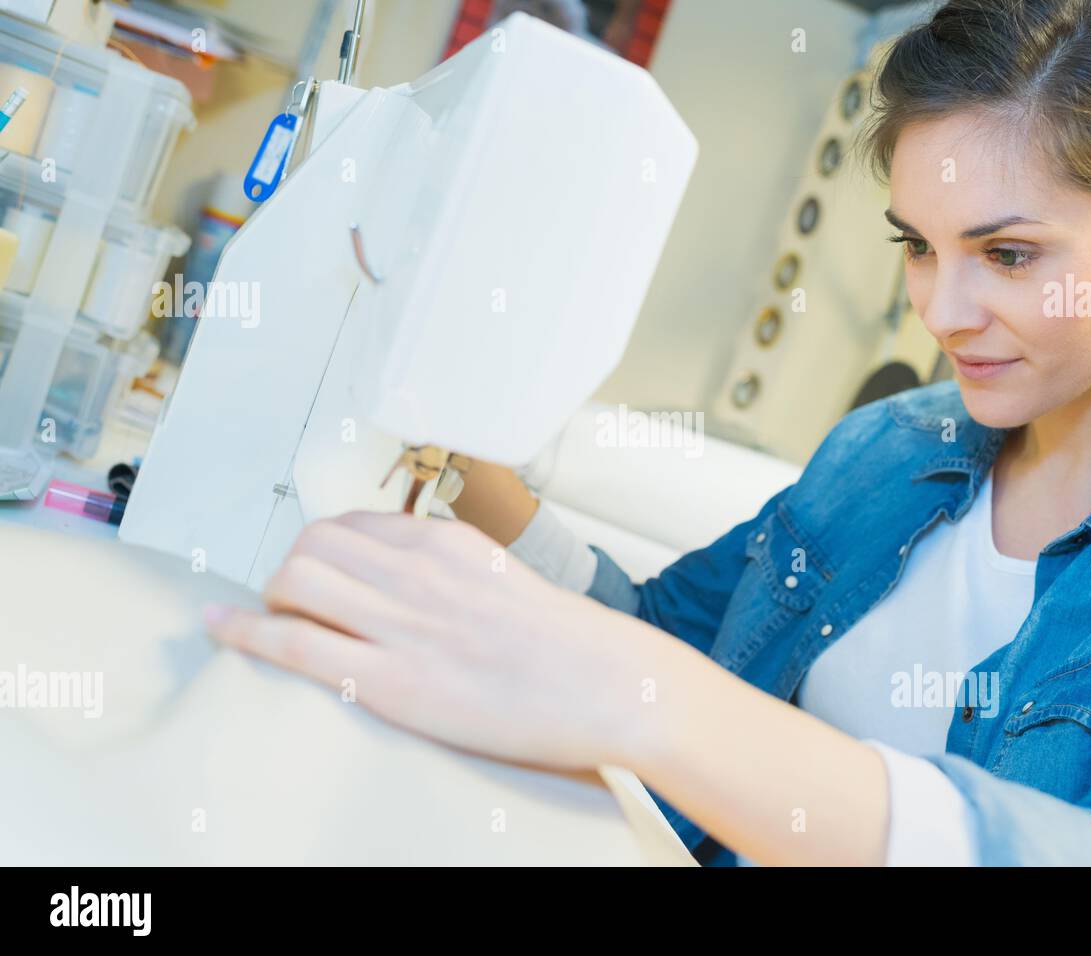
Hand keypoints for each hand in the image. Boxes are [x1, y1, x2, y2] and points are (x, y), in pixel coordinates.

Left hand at [203, 512, 675, 770]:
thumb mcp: (507, 579)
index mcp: (447, 543)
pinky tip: (220, 628)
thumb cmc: (570, 644)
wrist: (609, 685)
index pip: (353, 522)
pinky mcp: (393, 680)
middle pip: (313, 543)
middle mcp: (417, 569)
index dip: (322, 547)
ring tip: (274, 619)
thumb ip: (452, 570)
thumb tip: (410, 573)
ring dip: (271, 597)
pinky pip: (294, 643)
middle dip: (290, 570)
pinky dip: (244, 631)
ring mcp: (402, 622)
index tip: (317, 568)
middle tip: (295, 600)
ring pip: (295, 579)